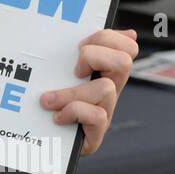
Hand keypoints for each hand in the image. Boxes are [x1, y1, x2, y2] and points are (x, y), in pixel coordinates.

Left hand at [39, 28, 137, 155]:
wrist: (46, 140)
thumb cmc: (55, 101)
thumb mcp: (65, 71)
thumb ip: (85, 51)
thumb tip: (128, 33)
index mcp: (106, 72)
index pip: (128, 47)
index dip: (106, 39)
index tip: (80, 47)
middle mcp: (111, 90)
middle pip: (124, 62)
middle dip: (94, 57)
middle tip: (74, 69)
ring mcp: (105, 111)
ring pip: (106, 89)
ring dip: (72, 93)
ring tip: (49, 100)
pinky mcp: (96, 133)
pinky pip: (96, 115)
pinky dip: (73, 112)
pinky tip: (58, 117)